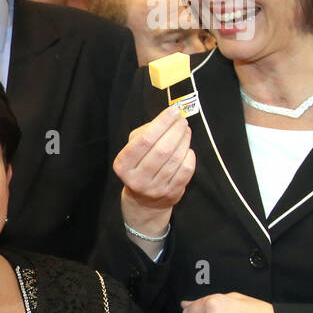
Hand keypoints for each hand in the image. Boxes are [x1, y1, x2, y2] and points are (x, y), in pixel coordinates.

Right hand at [115, 105, 195, 240]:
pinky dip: (189, 156)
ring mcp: (155, 189)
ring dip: (184, 140)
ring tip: (186, 131)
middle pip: (162, 149)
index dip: (162, 123)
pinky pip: (186, 170)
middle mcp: (137, 179)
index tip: (174, 111)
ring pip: (176, 159)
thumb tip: (169, 118)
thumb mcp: (132, 150)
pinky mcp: (171, 194)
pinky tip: (187, 149)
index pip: (145, 140)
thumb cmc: (138, 166)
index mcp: (123, 165)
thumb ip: (146, 133)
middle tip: (182, 121)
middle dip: (176, 130)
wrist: (143, 201)